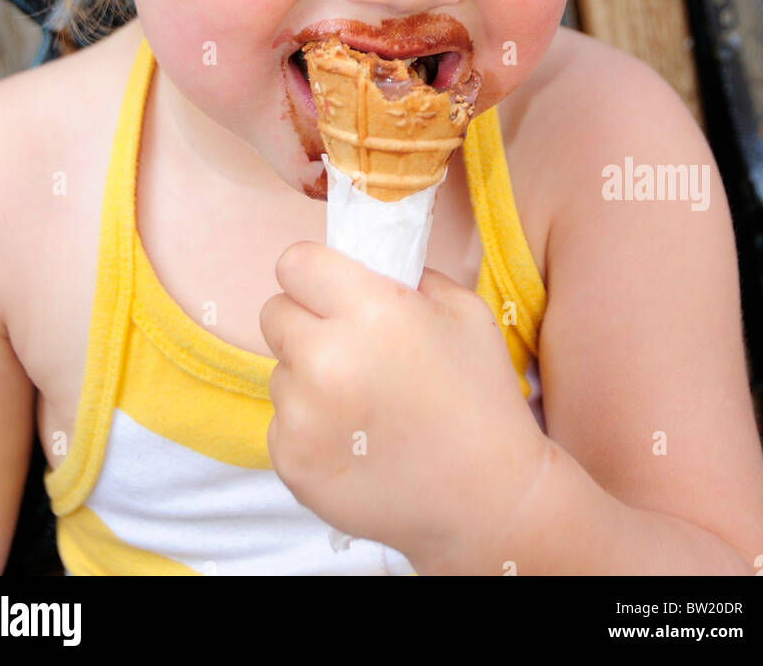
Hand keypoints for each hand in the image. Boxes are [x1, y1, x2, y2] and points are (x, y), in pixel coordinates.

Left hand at [259, 240, 547, 566]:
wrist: (487, 500)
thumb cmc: (481, 398)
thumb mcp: (462, 309)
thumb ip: (406, 275)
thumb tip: (362, 261)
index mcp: (371, 310)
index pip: (294, 262)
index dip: (315, 274)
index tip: (331, 291)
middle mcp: (325, 358)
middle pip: (274, 312)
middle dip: (307, 323)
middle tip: (347, 348)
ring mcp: (302, 415)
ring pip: (280, 371)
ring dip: (308, 378)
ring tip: (363, 405)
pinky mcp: (290, 461)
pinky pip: (281, 422)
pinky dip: (309, 428)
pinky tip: (355, 442)